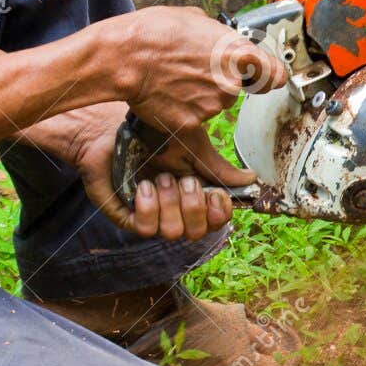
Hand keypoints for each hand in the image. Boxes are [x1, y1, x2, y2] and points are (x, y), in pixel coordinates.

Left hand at [64, 103, 247, 239]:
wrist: (113, 133)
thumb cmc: (154, 138)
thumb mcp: (193, 150)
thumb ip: (220, 169)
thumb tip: (252, 179)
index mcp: (194, 199)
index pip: (216, 223)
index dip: (218, 213)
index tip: (213, 193)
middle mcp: (175, 212)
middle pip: (197, 233)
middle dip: (191, 204)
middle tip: (180, 178)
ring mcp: (152, 216)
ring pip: (172, 232)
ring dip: (168, 202)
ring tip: (158, 178)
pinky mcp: (128, 217)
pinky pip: (146, 229)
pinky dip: (147, 206)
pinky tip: (142, 186)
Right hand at [101, 6, 286, 135]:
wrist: (122, 56)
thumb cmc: (153, 32)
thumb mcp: (195, 19)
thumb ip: (217, 35)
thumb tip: (221, 40)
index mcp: (238, 53)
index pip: (275, 75)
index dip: (270, 77)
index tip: (267, 79)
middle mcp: (231, 84)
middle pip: (239, 88)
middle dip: (221, 80)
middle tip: (195, 67)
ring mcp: (212, 107)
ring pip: (215, 104)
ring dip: (200, 94)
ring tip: (174, 76)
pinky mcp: (192, 124)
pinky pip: (197, 122)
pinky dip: (186, 112)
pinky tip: (172, 99)